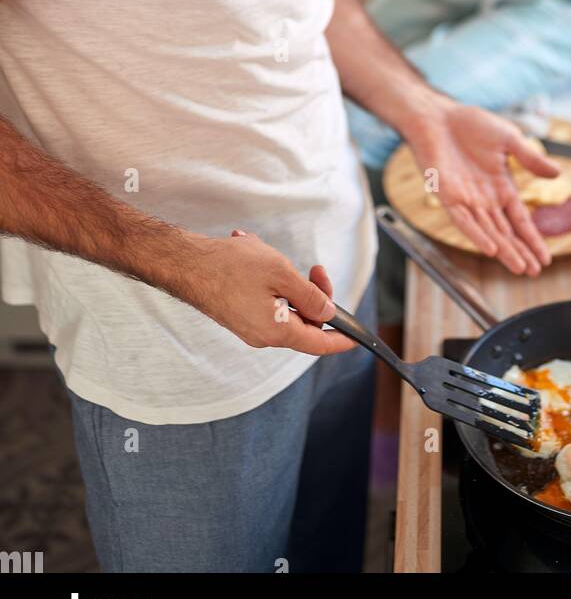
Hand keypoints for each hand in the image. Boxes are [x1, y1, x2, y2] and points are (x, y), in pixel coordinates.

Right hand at [185, 230, 355, 354]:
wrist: (186, 264)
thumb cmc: (231, 267)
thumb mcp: (282, 275)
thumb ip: (309, 297)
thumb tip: (327, 313)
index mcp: (276, 331)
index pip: (318, 344)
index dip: (340, 340)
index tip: (356, 338)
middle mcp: (263, 335)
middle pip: (303, 321)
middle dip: (312, 293)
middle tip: (314, 269)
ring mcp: (249, 325)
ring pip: (284, 305)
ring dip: (285, 279)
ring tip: (267, 254)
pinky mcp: (238, 314)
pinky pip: (265, 299)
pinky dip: (267, 279)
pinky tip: (251, 255)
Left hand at [404, 100, 560, 274]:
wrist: (437, 116)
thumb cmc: (470, 124)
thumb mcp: (509, 139)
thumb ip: (530, 158)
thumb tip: (558, 174)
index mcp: (501, 187)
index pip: (520, 220)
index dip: (533, 239)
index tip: (545, 259)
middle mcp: (485, 198)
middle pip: (506, 232)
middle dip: (521, 252)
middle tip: (535, 272)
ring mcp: (466, 199)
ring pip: (488, 231)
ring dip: (503, 250)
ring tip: (519, 267)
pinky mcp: (447, 196)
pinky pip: (463, 220)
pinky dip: (477, 234)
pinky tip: (490, 248)